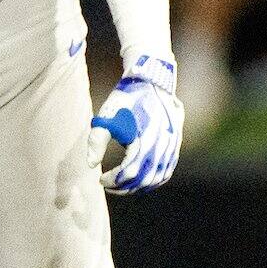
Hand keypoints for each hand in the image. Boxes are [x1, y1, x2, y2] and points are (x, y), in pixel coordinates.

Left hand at [90, 52, 182, 193]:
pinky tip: (141, 178)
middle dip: (124, 186)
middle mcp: (161, 145)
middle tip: (109, 185)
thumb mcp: (108, 116)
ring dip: (139, 186)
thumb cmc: (127, 98)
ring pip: (157, 178)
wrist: (152, 81)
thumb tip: (91, 165)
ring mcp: (171, 146)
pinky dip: (154, 180)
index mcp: (144, 139)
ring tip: (123, 184)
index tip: (101, 179)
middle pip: (143, 179)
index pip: (129, 172)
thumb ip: (97, 140)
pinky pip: (167, 170)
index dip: (114, 180)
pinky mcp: (175, 144)